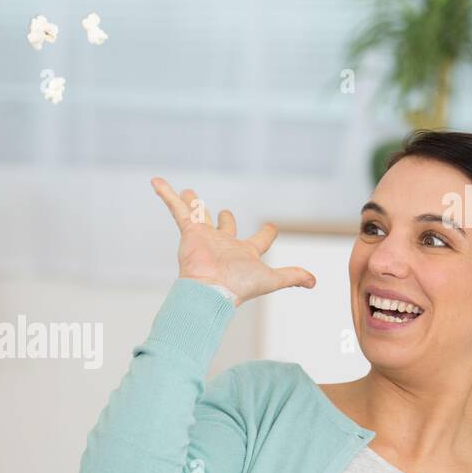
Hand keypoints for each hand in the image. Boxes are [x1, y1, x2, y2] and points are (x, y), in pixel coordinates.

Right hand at [151, 177, 315, 305]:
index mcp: (243, 252)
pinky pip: (176, 209)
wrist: (209, 291)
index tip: (272, 227)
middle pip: (224, 227)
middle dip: (224, 219)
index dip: (267, 232)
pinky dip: (166, 195)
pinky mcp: (188, 231)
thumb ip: (292, 276)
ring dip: (192, 204)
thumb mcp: (271, 279)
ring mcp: (204, 237)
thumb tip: (315, 282)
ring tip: (188, 193)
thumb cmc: (238, 286)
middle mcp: (223, 244)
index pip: (259, 240)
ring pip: (197, 215)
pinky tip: (156, 181)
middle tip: (224, 212)